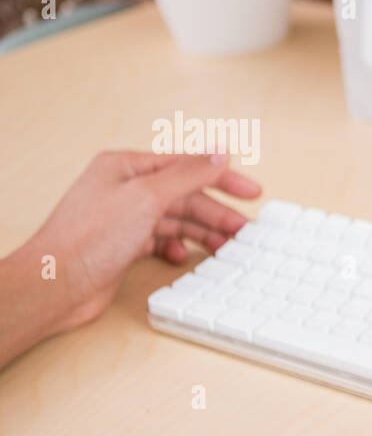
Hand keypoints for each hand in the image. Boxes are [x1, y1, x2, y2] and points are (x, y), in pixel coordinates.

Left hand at [2, 150, 259, 352]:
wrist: (55, 284)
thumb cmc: (88, 238)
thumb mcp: (147, 197)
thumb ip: (188, 173)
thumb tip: (219, 151)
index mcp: (126, 167)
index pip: (186, 164)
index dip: (222, 177)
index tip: (251, 191)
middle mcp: (125, 189)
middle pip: (185, 195)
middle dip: (216, 212)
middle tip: (244, 228)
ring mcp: (124, 218)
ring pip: (176, 220)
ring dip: (202, 232)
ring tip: (225, 246)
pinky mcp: (123, 246)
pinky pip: (161, 240)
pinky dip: (177, 247)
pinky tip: (182, 256)